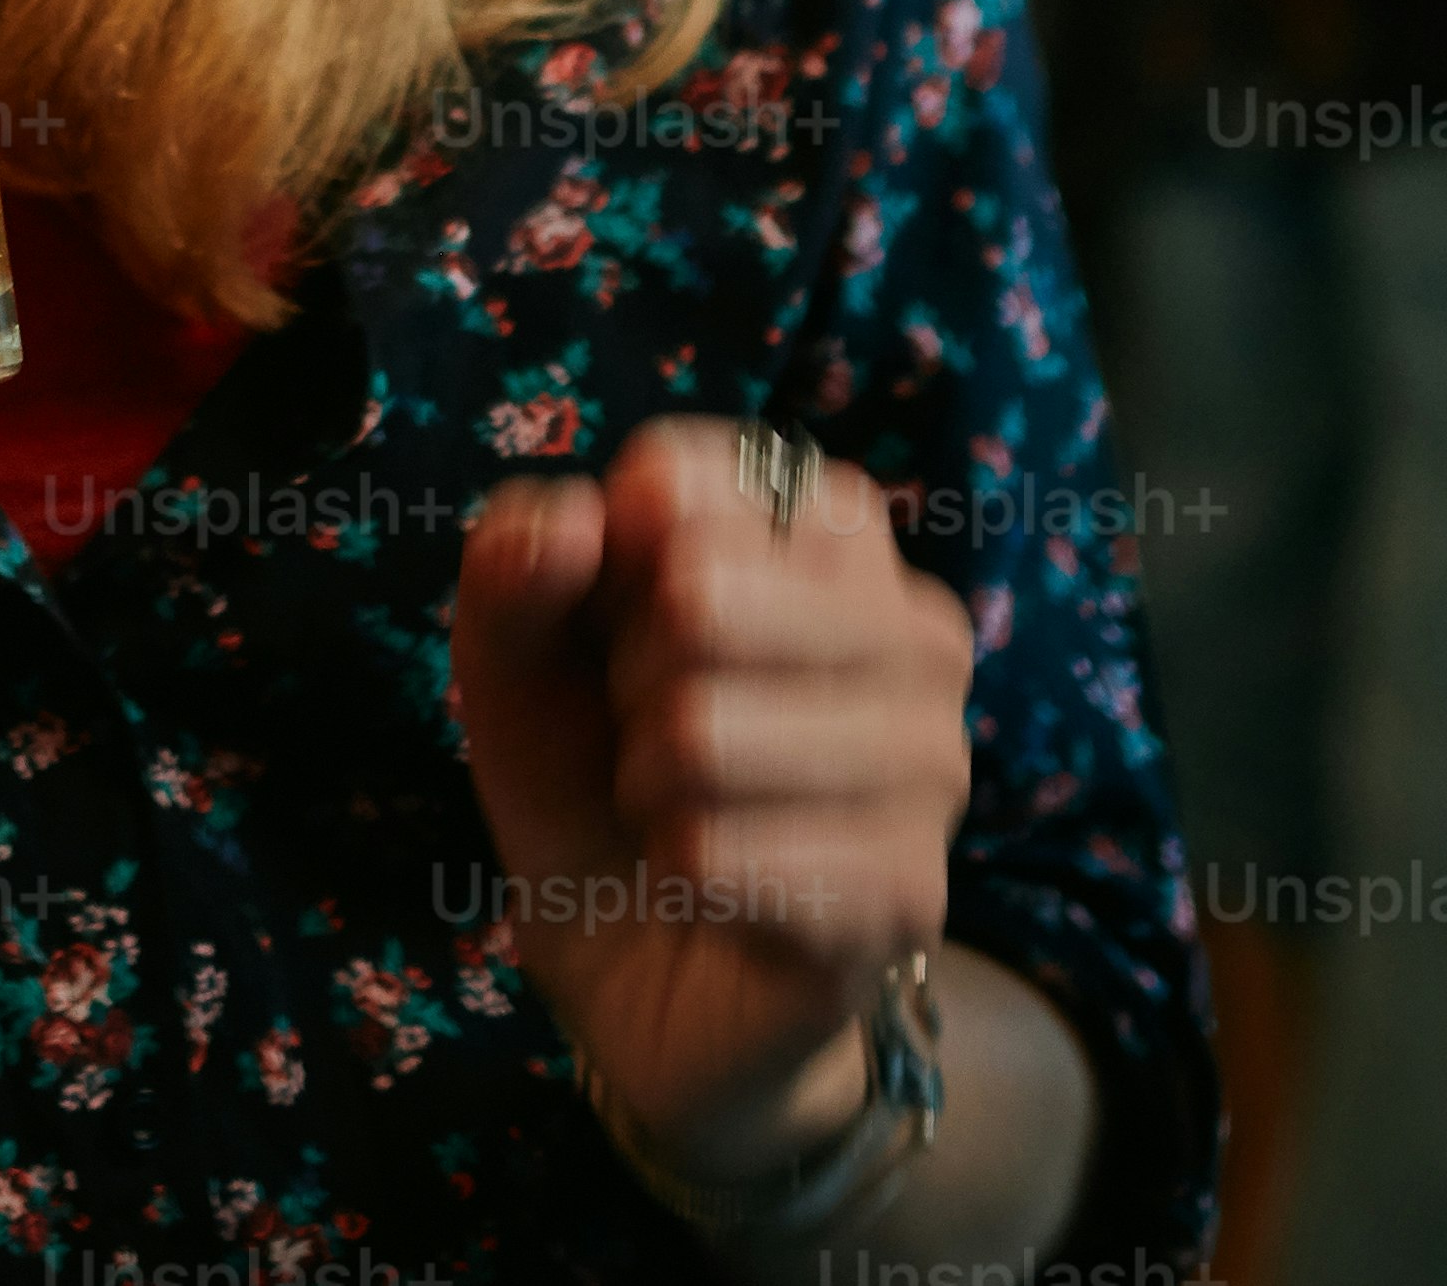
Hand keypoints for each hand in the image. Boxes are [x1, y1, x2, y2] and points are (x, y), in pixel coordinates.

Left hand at [450, 420, 974, 1188]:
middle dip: (626, 682)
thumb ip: (515, 567)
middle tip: (652, 737)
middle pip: (697, 594)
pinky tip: (710, 887)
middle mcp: (914, 624)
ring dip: (649, 788)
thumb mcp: (517, 660)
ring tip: (680, 811)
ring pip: (702, 730)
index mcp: (828, 530)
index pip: (675, 478)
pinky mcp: (908, 888)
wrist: (640, 968)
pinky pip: (718, 852)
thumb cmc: (594, 778)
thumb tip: (574, 520)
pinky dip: (676, 874)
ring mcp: (931, 759)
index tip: (619, 627)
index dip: (598, 566)